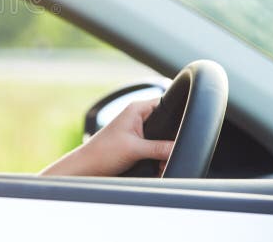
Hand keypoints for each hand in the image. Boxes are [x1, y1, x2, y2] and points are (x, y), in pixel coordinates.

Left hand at [38, 98, 173, 176]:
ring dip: (164, 153)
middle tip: (167, 155)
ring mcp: (139, 131)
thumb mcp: (135, 149)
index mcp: (137, 109)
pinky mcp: (138, 145)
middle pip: (168, 125)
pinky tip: (156, 168)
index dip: (178, 115)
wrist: (87, 167)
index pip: (166, 104)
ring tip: (159, 164)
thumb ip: (159, 148)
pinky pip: (156, 150)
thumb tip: (180, 148)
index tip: (185, 130)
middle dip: (171, 141)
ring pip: (163, 140)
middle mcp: (139, 117)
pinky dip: (159, 159)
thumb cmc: (102, 152)